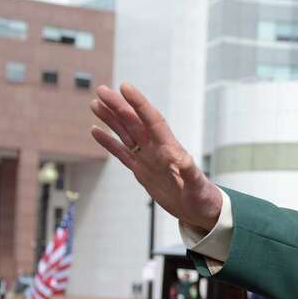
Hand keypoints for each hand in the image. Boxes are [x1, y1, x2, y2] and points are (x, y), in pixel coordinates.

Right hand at [90, 83, 222, 233]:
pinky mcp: (141, 170)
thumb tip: (184, 160)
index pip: (152, 120)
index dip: (139, 104)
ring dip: (111, 119)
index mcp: (170, 148)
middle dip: (118, 106)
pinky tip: (96, 130)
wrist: (198, 210)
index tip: (125, 88)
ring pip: (125, 134)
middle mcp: (157, 149)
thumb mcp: (197, 185)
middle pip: (134, 122)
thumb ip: (190, 172)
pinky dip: (109, 142)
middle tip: (101, 90)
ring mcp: (148, 158)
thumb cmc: (202, 196)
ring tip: (95, 104)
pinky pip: (121, 153)